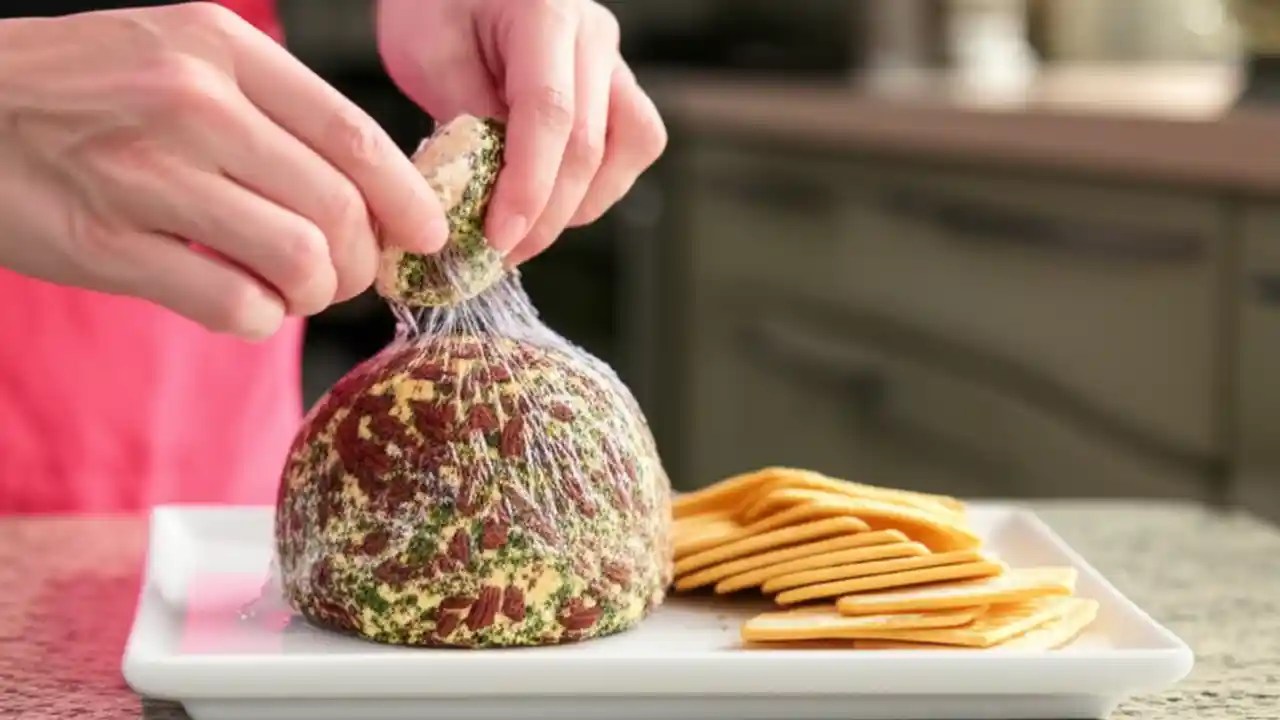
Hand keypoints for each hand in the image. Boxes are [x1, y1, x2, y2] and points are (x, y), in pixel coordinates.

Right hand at [0, 3, 448, 339]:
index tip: (428, 235)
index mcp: (219, 49)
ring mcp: (145, 175)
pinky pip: (235, 305)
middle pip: (339, 208)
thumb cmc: (81, 91)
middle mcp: (190, 103)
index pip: (354, 134)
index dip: (408, 199)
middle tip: (347, 275)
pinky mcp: (107, 245)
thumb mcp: (178, 58)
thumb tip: (372, 191)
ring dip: (316, 294)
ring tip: (295, 289)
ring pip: (300, 260)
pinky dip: (260, 318)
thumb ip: (271, 110)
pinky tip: (245, 304)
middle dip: (363, 262)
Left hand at [377, 0, 667, 265]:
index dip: (528, 186)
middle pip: (590, 143)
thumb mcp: (426, 52)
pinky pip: (630, 144)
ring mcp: (614, 59)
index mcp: (544, 11)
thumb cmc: (436, 4)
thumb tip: (488, 199)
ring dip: (580, 203)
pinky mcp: (618, 85)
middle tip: (500, 253)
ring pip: (629, 147)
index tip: (498, 237)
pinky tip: (552, 202)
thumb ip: (464, 118)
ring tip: (527, 230)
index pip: (550, 113)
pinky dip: (597, 185)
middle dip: (546, 213)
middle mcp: (593, 34)